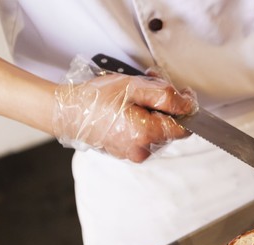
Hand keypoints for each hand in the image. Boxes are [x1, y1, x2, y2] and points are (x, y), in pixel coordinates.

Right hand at [53, 66, 196, 162]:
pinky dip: (143, 119)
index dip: (187, 108)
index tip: (183, 93)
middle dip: (167, 104)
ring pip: (158, 130)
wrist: (66, 112)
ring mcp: (133, 153)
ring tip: (138, 91)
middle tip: (154, 82)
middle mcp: (142, 150)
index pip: (185, 128)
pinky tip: (131, 106)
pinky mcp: (126, 151)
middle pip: (171, 127)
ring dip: (155, 110)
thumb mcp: (134, 87)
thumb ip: (166, 96)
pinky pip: (144, 135)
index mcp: (147, 135)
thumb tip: (188, 104)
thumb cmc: (95, 98)